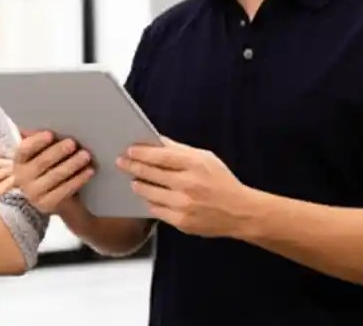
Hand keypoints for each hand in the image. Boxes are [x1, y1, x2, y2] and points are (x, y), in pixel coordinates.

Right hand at [12, 130, 94, 214]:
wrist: (54, 201)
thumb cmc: (48, 169)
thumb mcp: (41, 154)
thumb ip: (40, 141)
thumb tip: (45, 123)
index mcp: (19, 162)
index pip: (24, 150)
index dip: (36, 142)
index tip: (50, 134)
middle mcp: (22, 179)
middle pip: (41, 163)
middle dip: (58, 152)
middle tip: (73, 143)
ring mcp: (34, 194)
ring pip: (55, 176)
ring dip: (71, 164)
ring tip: (86, 155)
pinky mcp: (48, 206)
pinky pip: (65, 190)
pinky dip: (78, 180)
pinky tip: (89, 171)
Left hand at [116, 137, 257, 238]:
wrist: (240, 213)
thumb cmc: (222, 182)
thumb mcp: (206, 158)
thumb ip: (179, 150)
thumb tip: (156, 140)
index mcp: (195, 165)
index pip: (160, 156)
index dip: (142, 152)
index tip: (130, 150)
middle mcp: (188, 185)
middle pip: (151, 173)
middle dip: (132, 166)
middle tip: (121, 162)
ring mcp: (183, 205)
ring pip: (149, 193)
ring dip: (138, 185)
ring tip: (133, 180)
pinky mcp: (181, 222)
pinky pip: (156, 210)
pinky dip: (150, 202)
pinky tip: (148, 197)